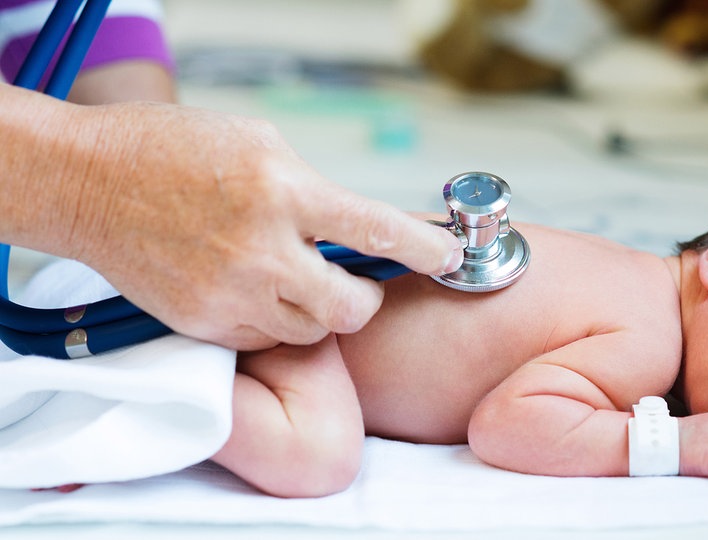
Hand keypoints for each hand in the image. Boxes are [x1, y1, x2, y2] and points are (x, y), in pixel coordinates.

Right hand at [61, 101, 462, 349]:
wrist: (89, 183)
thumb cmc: (173, 151)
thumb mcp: (260, 145)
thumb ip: (312, 190)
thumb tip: (354, 227)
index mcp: (282, 190)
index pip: (376, 230)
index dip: (425, 249)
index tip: (448, 256)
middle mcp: (261, 248)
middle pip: (351, 306)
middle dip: (365, 298)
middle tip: (356, 281)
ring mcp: (230, 292)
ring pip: (311, 330)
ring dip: (318, 311)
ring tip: (293, 279)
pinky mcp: (203, 322)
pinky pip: (265, 338)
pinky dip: (273, 320)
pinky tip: (254, 290)